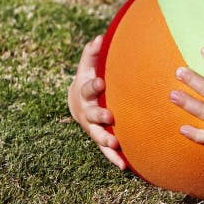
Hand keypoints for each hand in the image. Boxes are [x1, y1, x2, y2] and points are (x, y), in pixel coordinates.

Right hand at [67, 35, 126, 168]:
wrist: (78, 103)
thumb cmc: (90, 79)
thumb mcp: (89, 65)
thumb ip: (93, 53)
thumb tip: (100, 37)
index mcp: (85, 92)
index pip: (88, 87)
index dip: (93, 85)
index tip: (100, 81)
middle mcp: (88, 112)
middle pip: (92, 115)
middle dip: (100, 115)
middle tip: (109, 116)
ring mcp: (94, 127)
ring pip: (98, 135)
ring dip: (106, 140)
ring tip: (114, 144)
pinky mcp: (101, 139)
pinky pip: (107, 151)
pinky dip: (114, 158)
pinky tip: (124, 166)